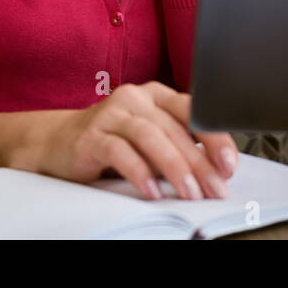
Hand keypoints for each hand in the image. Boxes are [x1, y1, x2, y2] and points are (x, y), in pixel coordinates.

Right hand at [23, 82, 237, 200]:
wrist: (58, 143)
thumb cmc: (115, 142)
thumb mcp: (152, 140)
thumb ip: (179, 146)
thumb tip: (218, 171)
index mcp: (157, 95)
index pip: (193, 111)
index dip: (215, 137)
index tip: (229, 164)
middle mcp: (136, 97)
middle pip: (175, 128)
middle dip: (199, 162)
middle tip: (215, 188)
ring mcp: (111, 113)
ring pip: (151, 137)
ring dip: (174, 167)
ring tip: (190, 193)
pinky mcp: (91, 135)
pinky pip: (120, 152)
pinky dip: (139, 172)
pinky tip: (152, 191)